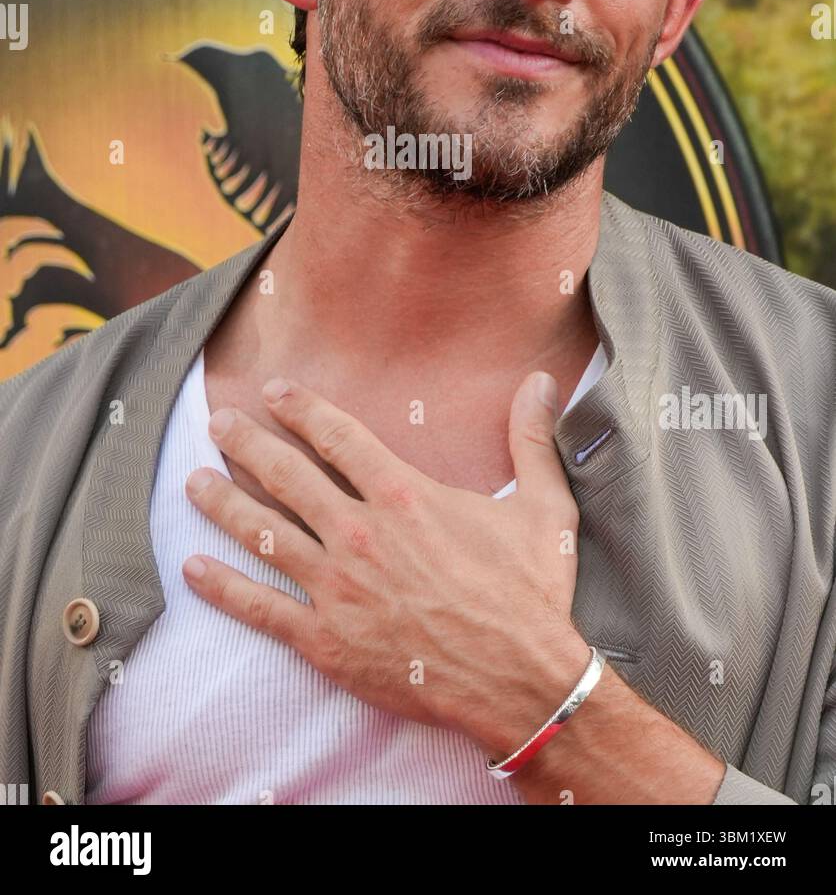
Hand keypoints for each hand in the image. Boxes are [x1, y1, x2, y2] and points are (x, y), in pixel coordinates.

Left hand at [182, 370, 588, 746]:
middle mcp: (362, 534)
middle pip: (287, 476)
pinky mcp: (327, 640)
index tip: (275, 391)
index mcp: (405, 496)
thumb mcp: (544, 507)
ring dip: (223, 504)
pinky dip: (222, 587)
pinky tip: (192, 569)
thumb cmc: (531, 593)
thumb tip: (544, 382)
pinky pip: (261, 609)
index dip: (303, 409)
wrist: (519, 681)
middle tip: (218, 421)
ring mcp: (338, 588)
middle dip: (247, 444)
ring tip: (193, 481)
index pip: (339, 438)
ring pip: (263, 535)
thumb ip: (533, 439)